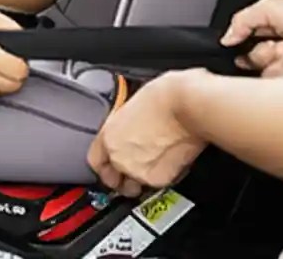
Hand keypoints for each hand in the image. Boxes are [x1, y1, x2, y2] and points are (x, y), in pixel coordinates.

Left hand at [86, 70, 204, 196]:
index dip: (105, 166)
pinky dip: (163, 177)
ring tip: (157, 163)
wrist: (187, 104)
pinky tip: (171, 160)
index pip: (95, 161)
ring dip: (140, 180)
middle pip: (113, 177)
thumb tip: (133, 132)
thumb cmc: (166, 97)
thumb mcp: (134, 107)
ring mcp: (135, 169)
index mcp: (108, 134)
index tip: (111, 168)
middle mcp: (117, 155)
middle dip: (123, 177)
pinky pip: (155, 185)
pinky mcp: (155, 178)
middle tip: (137, 169)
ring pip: (133, 185)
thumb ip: (126, 128)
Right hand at [221, 0, 282, 76]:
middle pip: (251, 66)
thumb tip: (225, 38)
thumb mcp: (271, 6)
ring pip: (265, 81)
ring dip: (282, 64)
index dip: (246, 46)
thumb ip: (241, 20)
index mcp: (272, 31)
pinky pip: (281, 93)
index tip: (257, 40)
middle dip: (265, 54)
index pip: (243, 47)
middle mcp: (281, 52)